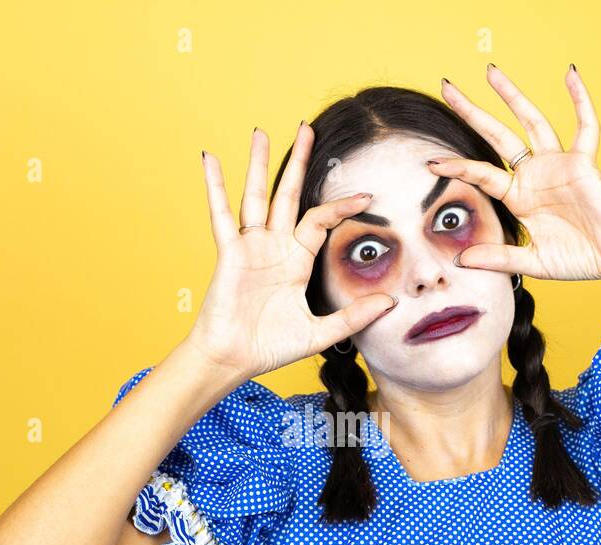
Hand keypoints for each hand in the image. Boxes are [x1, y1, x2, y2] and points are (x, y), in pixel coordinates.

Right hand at [184, 125, 397, 381]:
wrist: (235, 360)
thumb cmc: (270, 347)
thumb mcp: (321, 333)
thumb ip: (353, 317)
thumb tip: (390, 303)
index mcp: (295, 260)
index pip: (320, 220)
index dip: (341, 206)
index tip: (366, 196)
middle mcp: (273, 247)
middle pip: (288, 195)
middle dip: (297, 162)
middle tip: (307, 128)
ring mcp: (250, 247)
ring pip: (256, 196)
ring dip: (258, 164)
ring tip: (260, 132)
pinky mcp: (229, 253)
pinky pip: (221, 214)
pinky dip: (214, 186)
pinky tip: (210, 158)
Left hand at [428, 64, 600, 283]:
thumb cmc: (582, 258)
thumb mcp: (532, 261)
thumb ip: (498, 258)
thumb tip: (460, 260)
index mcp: (520, 198)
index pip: (481, 174)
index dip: (457, 168)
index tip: (430, 163)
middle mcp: (535, 175)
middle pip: (497, 136)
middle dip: (473, 112)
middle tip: (447, 88)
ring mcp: (558, 165)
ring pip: (532, 122)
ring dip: (512, 96)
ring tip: (490, 72)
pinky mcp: (583, 162)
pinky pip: (585, 125)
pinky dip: (580, 99)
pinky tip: (570, 74)